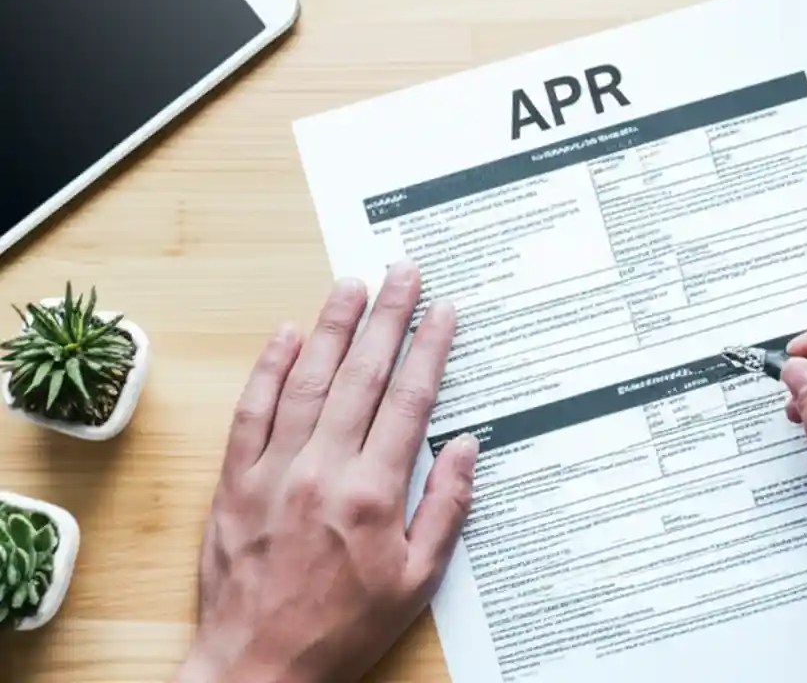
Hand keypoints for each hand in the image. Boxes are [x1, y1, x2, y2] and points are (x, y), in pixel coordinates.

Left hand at [175, 260, 478, 682]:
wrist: (259, 666)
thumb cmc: (344, 628)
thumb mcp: (417, 581)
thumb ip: (445, 508)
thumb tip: (464, 447)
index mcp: (373, 493)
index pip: (408, 401)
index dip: (429, 349)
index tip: (443, 312)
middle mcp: (323, 470)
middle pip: (362, 375)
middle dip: (387, 317)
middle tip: (403, 272)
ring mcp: (274, 471)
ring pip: (308, 380)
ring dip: (333, 327)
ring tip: (353, 284)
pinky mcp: (235, 481)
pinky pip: (253, 411)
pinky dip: (269, 369)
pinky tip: (287, 334)